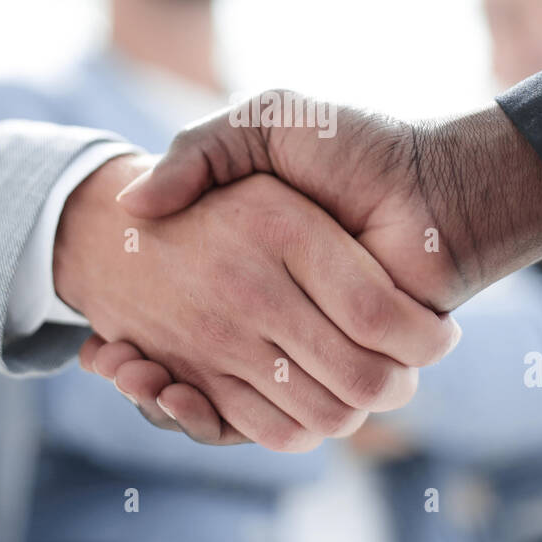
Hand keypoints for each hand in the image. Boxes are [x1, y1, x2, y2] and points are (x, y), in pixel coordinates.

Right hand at [81, 94, 541, 443]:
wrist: (436, 184)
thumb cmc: (354, 146)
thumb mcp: (269, 121)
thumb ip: (204, 149)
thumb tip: (132, 203)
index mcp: (259, 258)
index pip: (175, 308)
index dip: (135, 333)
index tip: (104, 339)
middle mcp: (275, 307)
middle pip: (186, 362)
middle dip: (139, 372)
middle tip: (109, 360)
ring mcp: (301, 340)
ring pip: (219, 399)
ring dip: (170, 399)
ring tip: (128, 371)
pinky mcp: (333, 368)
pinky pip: (266, 419)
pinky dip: (213, 419)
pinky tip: (172, 389)